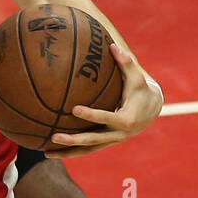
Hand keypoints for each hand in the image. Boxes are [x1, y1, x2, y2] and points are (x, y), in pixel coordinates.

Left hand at [44, 44, 162, 156]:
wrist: (151, 110)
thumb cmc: (140, 90)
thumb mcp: (137, 77)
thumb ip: (126, 63)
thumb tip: (112, 45)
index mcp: (126, 119)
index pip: (106, 118)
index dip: (91, 115)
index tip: (74, 109)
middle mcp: (118, 134)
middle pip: (93, 140)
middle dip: (74, 140)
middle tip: (54, 136)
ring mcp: (110, 141)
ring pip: (88, 150)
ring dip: (67, 152)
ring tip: (46, 152)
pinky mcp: (105, 143)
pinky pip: (86, 150)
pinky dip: (70, 152)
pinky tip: (51, 151)